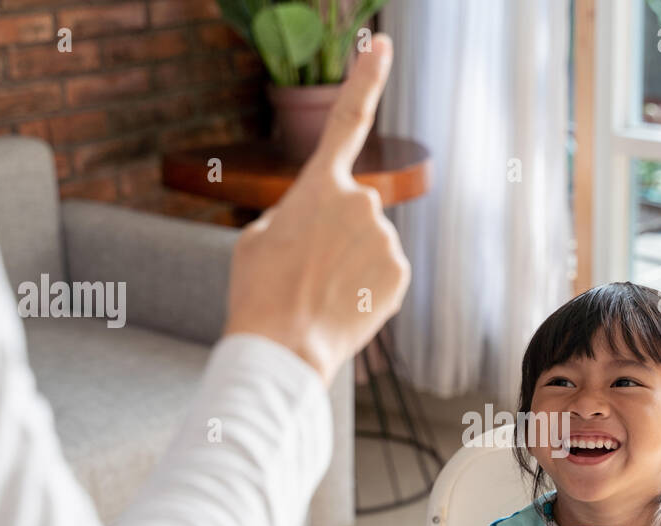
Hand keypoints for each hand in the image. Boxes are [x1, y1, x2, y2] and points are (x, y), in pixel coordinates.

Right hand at [223, 34, 410, 384]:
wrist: (282, 347)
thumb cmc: (260, 292)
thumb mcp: (259, 236)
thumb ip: (295, 213)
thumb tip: (319, 223)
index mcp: (318, 185)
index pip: (347, 118)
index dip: (367, 78)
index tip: (383, 44)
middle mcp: (360, 201)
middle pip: (353, 210)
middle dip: (335, 235)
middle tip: (307, 271)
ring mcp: (384, 237)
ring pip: (369, 244)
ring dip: (350, 264)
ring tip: (322, 292)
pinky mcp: (400, 272)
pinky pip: (384, 272)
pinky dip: (367, 288)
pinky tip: (344, 305)